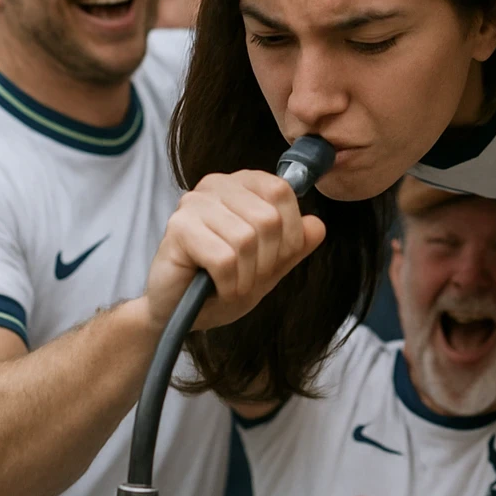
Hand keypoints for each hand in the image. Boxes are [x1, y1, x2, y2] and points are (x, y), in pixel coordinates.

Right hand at [145, 170, 324, 332]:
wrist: (178, 311)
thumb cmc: (221, 283)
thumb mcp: (269, 265)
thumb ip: (295, 244)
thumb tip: (317, 226)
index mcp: (242, 184)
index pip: (282, 192)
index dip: (289, 235)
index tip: (273, 261)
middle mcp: (217, 185)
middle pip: (268, 219)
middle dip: (267, 262)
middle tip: (248, 279)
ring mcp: (194, 203)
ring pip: (246, 240)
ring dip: (246, 276)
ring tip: (230, 284)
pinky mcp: (178, 227)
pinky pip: (224, 258)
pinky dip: (228, 283)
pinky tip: (215, 288)